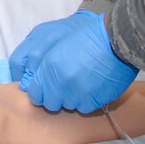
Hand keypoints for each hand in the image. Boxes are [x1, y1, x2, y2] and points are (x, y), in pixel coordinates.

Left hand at [11, 10, 137, 112]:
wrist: (116, 40)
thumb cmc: (85, 35)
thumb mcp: (54, 39)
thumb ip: (38, 60)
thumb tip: (29, 81)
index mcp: (49, 67)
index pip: (34, 93)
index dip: (40, 90)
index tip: (47, 85)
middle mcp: (61, 83)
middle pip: (49, 103)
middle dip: (54, 95)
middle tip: (66, 82)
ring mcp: (77, 94)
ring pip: (66, 106)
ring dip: (70, 97)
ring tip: (81, 80)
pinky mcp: (92, 101)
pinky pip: (83, 108)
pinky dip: (86, 100)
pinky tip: (92, 86)